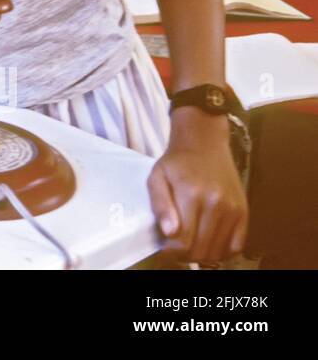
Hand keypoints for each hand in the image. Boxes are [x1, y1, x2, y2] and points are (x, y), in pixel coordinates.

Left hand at [148, 111, 248, 263]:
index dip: (171, 252)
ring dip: (202, 255)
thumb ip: (161, 205)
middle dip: (184, 256)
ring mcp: (233, 209)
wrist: (204, 143)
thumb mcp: (157, 178)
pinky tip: (209, 244)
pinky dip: (223, 252)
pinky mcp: (243, 211)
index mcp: (192, 195)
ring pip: (218, 251)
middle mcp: (216, 204)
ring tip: (190, 246)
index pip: (183, 241)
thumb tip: (170, 233)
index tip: (164, 250)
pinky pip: (237, 245)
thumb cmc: (176, 162)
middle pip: (201, 249)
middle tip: (175, 250)